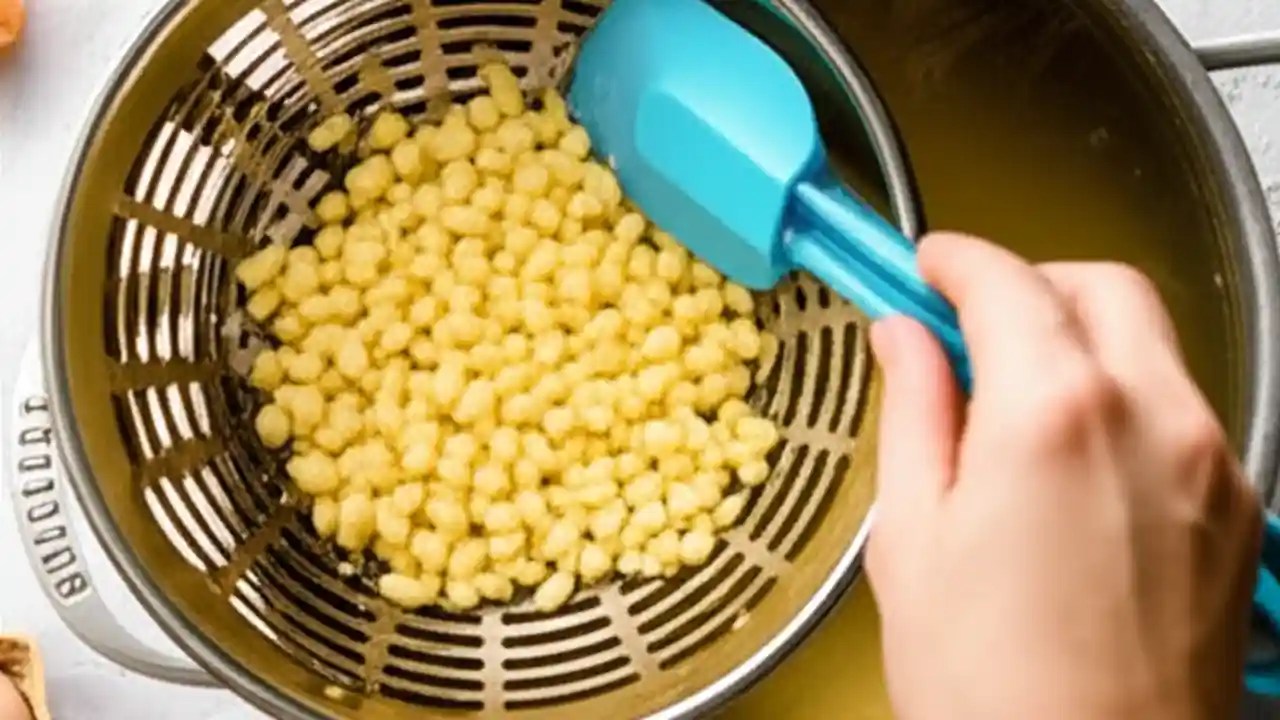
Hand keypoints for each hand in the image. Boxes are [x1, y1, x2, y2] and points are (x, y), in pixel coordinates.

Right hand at [866, 233, 1261, 719]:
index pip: (1004, 281)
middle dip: (1029, 282)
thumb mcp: (911, 538)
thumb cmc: (995, 692)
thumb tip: (905, 342)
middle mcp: (1152, 418)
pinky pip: (1180, 411)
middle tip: (967, 321)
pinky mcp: (1239, 511)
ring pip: (1150, 343)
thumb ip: (913, 413)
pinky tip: (1071, 459)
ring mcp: (1210, 464)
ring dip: (1080, 340)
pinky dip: (1124, 399)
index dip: (954, 260)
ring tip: (1012, 400)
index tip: (925, 266)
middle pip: (1099, 286)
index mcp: (1054, 413)